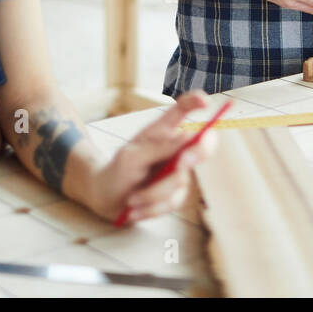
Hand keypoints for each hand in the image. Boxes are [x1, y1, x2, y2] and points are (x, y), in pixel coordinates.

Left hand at [92, 91, 217, 225]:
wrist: (106, 200)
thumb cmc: (117, 171)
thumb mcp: (131, 157)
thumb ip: (159, 148)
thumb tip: (189, 137)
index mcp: (162, 131)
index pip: (184, 109)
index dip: (197, 102)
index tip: (206, 102)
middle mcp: (176, 149)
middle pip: (203, 144)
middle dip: (197, 153)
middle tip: (182, 163)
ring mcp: (179, 173)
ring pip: (180, 181)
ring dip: (152, 194)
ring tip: (131, 199)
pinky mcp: (176, 195)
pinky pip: (172, 203)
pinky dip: (150, 208)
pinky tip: (134, 210)